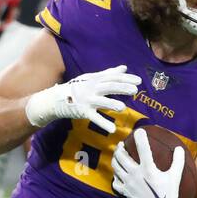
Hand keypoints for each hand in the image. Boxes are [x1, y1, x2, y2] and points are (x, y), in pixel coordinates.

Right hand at [25, 64, 140, 133]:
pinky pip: (94, 117)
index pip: (113, 77)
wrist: (58, 98)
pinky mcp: (83, 111)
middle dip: (121, 88)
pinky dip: (102, 123)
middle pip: (108, 86)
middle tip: (135, 90)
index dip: (126, 79)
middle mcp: (92, 88)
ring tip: (122, 107)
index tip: (139, 81)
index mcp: (96, 79)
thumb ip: (109, 73)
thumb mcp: (93, 78)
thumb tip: (124, 68)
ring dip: (111, 104)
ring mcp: (87, 99)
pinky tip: (112, 129)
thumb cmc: (79, 87)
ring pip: (101, 101)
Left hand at [111, 127, 188, 197]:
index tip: (138, 131)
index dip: (139, 137)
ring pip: (115, 166)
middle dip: (120, 147)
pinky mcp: (124, 192)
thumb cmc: (169, 195)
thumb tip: (179, 149)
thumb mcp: (175, 177)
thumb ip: (177, 162)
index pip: (142, 148)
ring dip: (115, 158)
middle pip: (122, 155)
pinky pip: (115, 181)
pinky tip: (118, 173)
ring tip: (117, 153)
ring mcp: (128, 183)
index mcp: (148, 169)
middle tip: (122, 144)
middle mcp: (135, 174)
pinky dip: (115, 175)